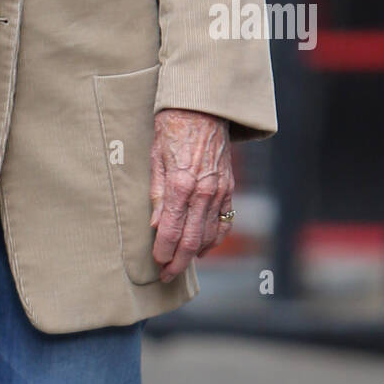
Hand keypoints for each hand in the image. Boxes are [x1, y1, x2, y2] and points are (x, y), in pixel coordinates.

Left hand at [149, 108, 233, 282]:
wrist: (203, 107)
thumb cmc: (173, 128)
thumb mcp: (155, 156)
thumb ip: (156, 191)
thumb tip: (154, 223)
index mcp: (181, 183)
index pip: (170, 229)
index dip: (163, 250)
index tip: (157, 264)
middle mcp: (203, 191)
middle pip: (191, 238)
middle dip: (178, 261)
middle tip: (167, 275)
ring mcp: (219, 191)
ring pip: (210, 234)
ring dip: (196, 253)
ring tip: (181, 263)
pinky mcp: (229, 188)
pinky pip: (225, 221)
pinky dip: (215, 238)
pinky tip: (205, 247)